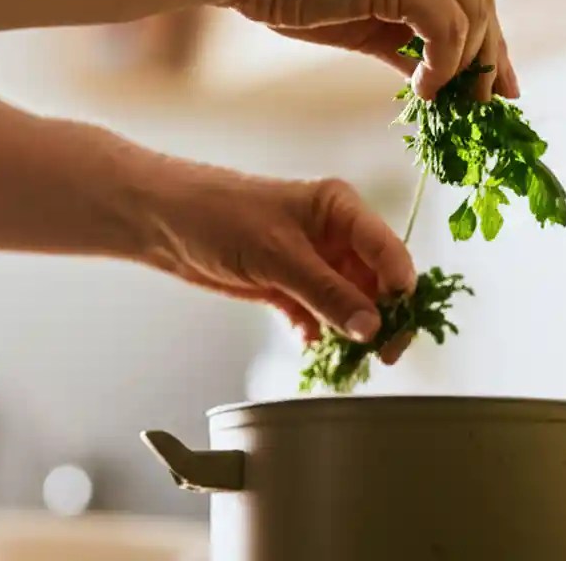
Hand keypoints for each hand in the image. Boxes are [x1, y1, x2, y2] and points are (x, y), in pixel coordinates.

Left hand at [138, 161, 416, 361]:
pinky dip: (318, 332)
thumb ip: (328, 293)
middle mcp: (334, 234)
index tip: (399, 323)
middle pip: (376, 281)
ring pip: (349, 302)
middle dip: (380, 317)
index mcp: (341, 209)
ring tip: (346, 357)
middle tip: (383, 354)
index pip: (388, 250)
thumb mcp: (280, 256)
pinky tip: (308, 343)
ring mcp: (312, 261)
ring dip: (349, 330)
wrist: (165, 221)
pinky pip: (318, 314)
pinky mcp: (288, 284)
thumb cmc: (222, 216)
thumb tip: (371, 328)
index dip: (400, 287)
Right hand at [226, 0, 519, 101]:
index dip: (486, 35)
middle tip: (486, 100)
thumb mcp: (360, 8)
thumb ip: (404, 35)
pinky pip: (448, 26)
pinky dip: (445, 64)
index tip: (495, 79)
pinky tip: (425, 87)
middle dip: (488, 56)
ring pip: (473, 11)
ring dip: (466, 64)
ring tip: (441, 98)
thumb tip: (440, 78)